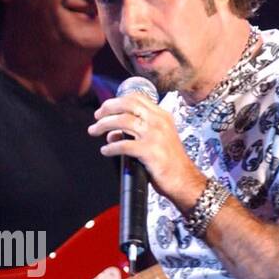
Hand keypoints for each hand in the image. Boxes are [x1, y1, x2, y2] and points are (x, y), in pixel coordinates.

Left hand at [88, 94, 204, 210]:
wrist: (184, 180)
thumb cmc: (169, 162)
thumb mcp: (155, 140)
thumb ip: (135, 133)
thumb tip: (112, 133)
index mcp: (161, 116)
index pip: (136, 98)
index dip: (117, 100)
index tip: (105, 108)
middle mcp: (158, 122)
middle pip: (127, 105)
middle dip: (107, 109)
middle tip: (96, 117)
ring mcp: (155, 135)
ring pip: (122, 121)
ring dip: (103, 125)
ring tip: (93, 131)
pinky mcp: (150, 151)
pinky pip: (124, 145)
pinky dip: (110, 147)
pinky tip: (105, 151)